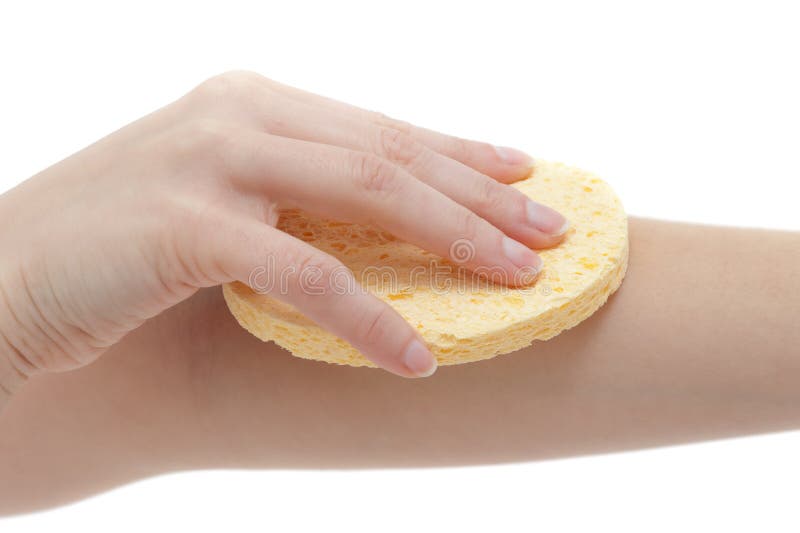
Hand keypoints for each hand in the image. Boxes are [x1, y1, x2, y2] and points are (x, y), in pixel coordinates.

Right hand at [0, 71, 567, 388]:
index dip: (461, 153)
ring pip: (363, 193)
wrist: (0, 282)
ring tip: (516, 281)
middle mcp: (238, 113)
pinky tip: (413, 356)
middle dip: (480, 196)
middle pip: (390, 153)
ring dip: (450, 239)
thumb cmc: (116, 251)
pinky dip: (365, 315)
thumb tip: (379, 228)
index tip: (525, 176)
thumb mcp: (217, 203)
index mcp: (252, 102)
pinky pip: (302, 271)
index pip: (381, 128)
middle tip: (549, 231)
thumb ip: (290, 197)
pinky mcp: (181, 222)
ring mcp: (209, 158)